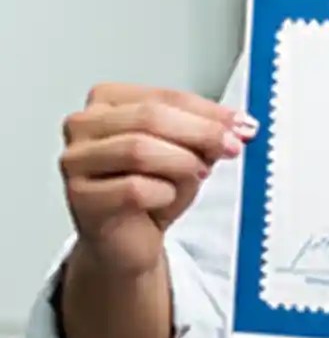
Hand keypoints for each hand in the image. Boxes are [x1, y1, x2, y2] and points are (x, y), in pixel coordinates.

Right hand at [60, 83, 257, 277]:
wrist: (129, 240)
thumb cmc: (152, 190)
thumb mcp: (187, 153)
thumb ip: (207, 134)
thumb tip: (238, 125)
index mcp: (108, 101)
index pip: (164, 96)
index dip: (208, 111)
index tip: (243, 125)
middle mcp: (84, 125)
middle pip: (151, 117)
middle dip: (200, 133)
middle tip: (231, 147)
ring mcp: (76, 161)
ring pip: (138, 149)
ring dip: (181, 163)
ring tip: (197, 175)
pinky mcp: (80, 197)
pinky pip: (132, 189)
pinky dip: (163, 193)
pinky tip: (166, 199)